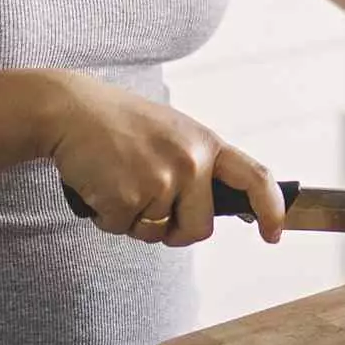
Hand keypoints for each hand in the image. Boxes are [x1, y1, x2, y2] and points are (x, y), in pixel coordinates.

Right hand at [42, 72, 285, 245]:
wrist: (71, 110)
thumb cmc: (120, 124)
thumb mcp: (173, 134)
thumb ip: (197, 166)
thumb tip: (213, 208)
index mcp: (206, 144)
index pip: (256, 179)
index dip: (271, 210)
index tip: (273, 234)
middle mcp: (190, 161)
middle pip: (199, 229)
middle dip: (174, 230)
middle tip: (147, 203)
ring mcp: (161, 179)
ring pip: (156, 233)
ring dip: (134, 220)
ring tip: (119, 180)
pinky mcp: (129, 196)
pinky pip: (123, 230)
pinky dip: (107, 217)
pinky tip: (101, 184)